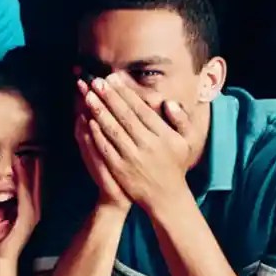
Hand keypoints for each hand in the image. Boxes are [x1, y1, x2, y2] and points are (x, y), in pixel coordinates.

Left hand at [0, 154, 41, 262]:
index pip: (31, 187)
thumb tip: (2, 187)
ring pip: (32, 191)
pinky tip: (21, 179)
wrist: (0, 256)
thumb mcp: (5, 215)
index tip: (27, 155)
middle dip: (35, 170)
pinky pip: (25, 201)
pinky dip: (24, 188)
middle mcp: (33, 211)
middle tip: (33, 152)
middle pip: (35, 186)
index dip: (31, 172)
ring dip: (30, 175)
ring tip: (26, 159)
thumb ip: (8, 202)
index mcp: (28, 210)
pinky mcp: (26, 221)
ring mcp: (31, 216)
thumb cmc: (1, 236)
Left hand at [81, 73, 194, 211]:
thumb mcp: (187, 142)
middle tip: (96, 81)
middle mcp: (148, 144)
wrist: (165, 196)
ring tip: (89, 95)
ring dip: (100, 111)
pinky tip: (88, 120)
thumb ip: (181, 120)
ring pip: (113, 129)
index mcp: (164, 135)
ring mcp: (132, 157)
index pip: (141, 109)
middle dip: (109, 97)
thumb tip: (169, 103)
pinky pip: (105, 147)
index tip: (113, 79)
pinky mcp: (119, 168)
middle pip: (125, 116)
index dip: (126, 93)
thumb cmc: (175, 165)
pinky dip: (96, 133)